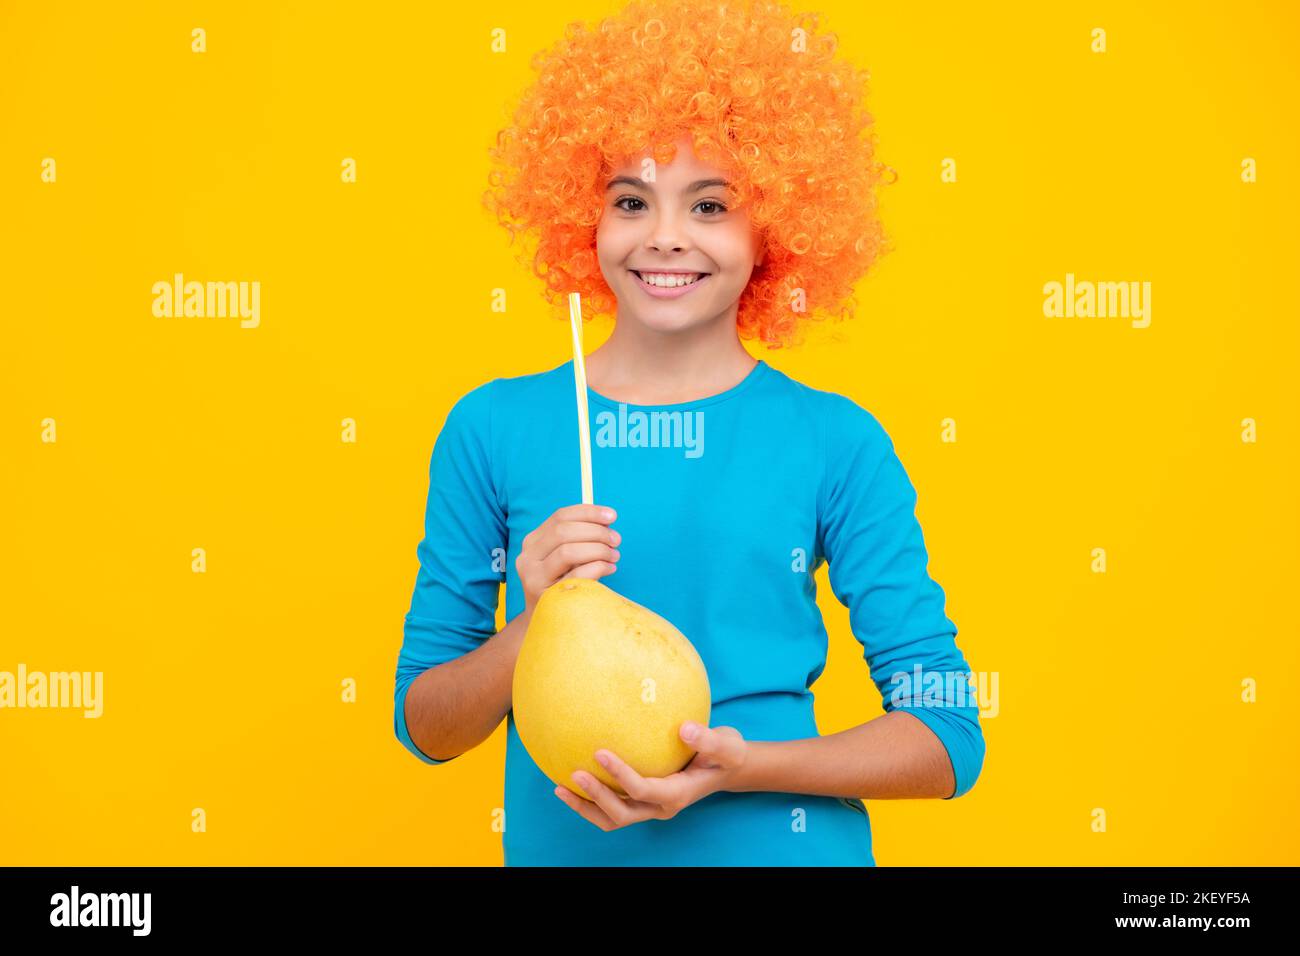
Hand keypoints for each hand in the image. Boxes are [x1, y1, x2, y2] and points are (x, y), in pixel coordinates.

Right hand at [515, 503, 621, 613]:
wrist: (545, 619)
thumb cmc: (562, 582)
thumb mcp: (565, 557)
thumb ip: (579, 537)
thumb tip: (607, 519)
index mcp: (533, 541)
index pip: (560, 516)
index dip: (588, 512)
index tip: (612, 516)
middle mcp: (527, 557)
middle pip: (564, 531)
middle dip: (596, 532)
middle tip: (616, 540)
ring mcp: (533, 577)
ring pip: (568, 551)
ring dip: (598, 550)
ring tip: (614, 555)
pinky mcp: (545, 596)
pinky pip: (577, 575)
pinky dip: (598, 567)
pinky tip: (609, 568)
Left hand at [553, 721, 747, 830]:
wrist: (727, 768)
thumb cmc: (725, 753)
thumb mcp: (726, 744)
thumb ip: (707, 739)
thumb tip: (685, 728)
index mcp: (677, 794)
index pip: (643, 790)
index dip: (620, 775)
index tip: (599, 752)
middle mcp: (661, 807)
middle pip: (622, 813)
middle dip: (596, 798)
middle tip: (574, 774)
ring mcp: (651, 807)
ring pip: (613, 817)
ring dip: (586, 807)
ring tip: (560, 788)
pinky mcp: (643, 801)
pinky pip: (613, 807)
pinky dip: (591, 801)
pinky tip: (571, 781)